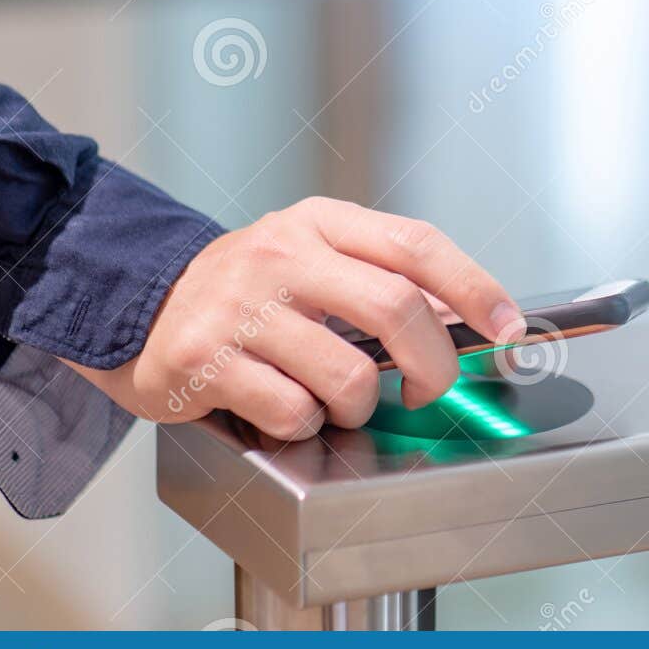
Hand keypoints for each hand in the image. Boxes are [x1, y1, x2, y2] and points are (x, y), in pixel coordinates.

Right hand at [65, 197, 522, 439]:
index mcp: (320, 224)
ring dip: (358, 405)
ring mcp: (240, 307)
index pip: (417, 244)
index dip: (475, 288)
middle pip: (395, 307)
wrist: (140, 308)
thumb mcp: (318, 264)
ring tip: (333, 399)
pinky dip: (304, 424)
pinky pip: (293, 412)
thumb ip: (388, 283)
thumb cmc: (250, 294)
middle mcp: (281, 254)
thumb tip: (472, 322)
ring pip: (348, 375)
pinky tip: (284, 408)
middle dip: (432, 363)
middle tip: (429, 389)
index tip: (508, 329)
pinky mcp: (203, 360)